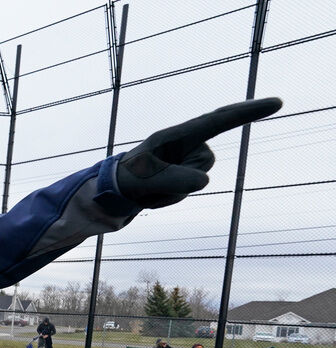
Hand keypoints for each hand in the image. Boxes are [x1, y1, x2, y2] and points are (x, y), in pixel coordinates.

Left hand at [116, 98, 281, 207]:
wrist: (121, 186)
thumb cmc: (131, 176)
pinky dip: (172, 196)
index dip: (247, 112)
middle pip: (205, 165)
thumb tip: (204, 181)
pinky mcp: (191, 170)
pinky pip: (190, 189)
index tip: (276, 102)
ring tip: (152, 187)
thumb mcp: (146, 179)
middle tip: (154, 181)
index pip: (218, 121)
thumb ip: (173, 179)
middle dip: (179, 180)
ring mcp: (192, 157)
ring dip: (173, 190)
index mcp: (177, 134)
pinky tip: (158, 191)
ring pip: (198, 181)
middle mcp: (189, 143)